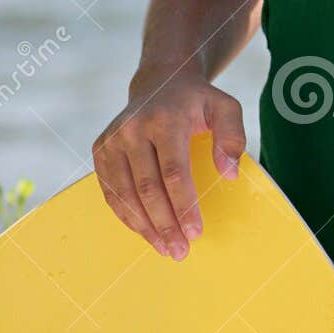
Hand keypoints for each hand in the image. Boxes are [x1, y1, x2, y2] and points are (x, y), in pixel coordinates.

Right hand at [92, 70, 244, 260]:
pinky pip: (111, 192)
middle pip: (147, 187)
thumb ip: (232, 136)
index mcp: (164, 119)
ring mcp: (112, 140)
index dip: (183, 205)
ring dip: (144, 227)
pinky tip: (145, 232)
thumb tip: (229, 174)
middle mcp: (132, 129)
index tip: (195, 232)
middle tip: (180, 251)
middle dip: (164, 224)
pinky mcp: (101, 151)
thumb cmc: (197, 101)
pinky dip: (128, 216)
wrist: (160, 81)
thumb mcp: (225, 107)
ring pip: (125, 194)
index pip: (173, 171)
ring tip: (165, 248)